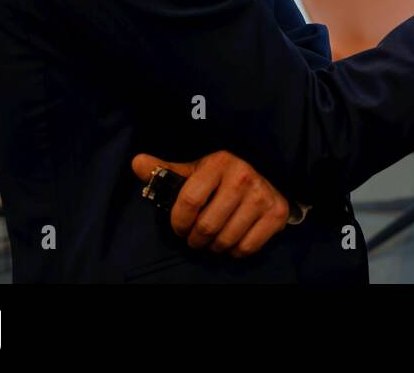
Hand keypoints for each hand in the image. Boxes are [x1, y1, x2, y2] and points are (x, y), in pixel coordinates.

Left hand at [131, 150, 290, 257]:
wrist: (267, 178)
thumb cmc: (222, 178)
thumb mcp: (195, 170)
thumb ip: (165, 171)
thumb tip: (137, 162)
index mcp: (220, 162)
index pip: (189, 201)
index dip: (178, 222)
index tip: (179, 227)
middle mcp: (244, 176)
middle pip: (207, 225)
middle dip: (195, 239)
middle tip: (195, 238)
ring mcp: (262, 195)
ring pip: (226, 239)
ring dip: (214, 246)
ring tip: (213, 239)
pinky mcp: (276, 213)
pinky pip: (247, 247)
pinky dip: (235, 251)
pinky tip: (233, 239)